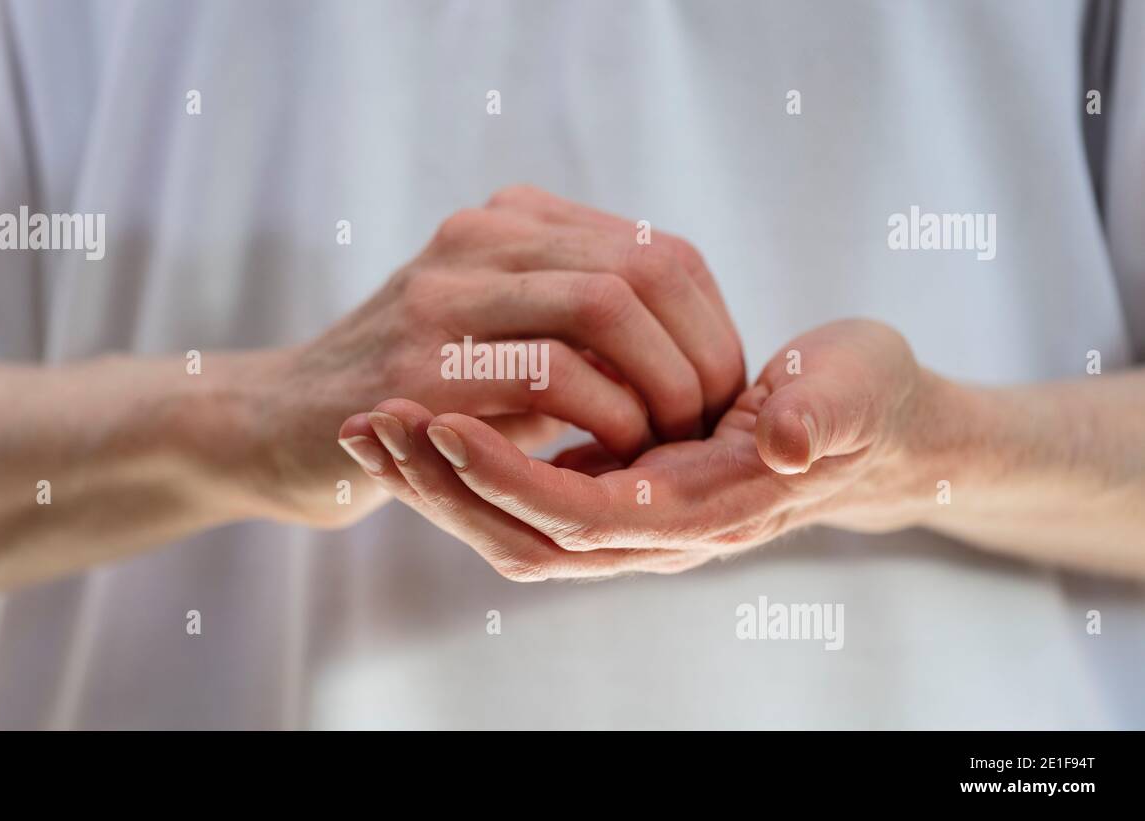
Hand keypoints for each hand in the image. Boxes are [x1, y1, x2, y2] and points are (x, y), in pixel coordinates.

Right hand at [222, 186, 742, 526]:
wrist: (283, 426)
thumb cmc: (417, 400)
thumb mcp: (503, 341)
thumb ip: (581, 330)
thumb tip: (697, 358)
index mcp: (510, 224)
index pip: (657, 252)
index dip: (711, 329)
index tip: (718, 396)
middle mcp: (479, 238)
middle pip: (644, 269)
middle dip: (699, 359)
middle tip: (704, 429)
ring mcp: (444, 295)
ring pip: (607, 306)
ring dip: (660, 390)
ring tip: (661, 449)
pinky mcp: (417, 368)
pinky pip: (551, 374)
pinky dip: (607, 421)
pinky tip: (604, 464)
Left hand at [341, 319, 940, 579]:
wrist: (871, 425)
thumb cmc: (866, 403)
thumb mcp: (857, 396)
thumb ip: (823, 419)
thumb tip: (784, 442)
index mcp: (706, 509)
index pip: (586, 515)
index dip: (510, 476)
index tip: (439, 422)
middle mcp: (657, 526)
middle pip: (528, 531)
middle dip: (446, 483)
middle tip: (375, 422)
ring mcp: (632, 508)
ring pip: (514, 521)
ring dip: (442, 478)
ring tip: (375, 424)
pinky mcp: (618, 482)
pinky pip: (529, 489)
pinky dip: (470, 463)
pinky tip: (424, 418)